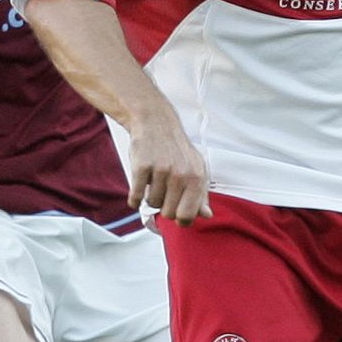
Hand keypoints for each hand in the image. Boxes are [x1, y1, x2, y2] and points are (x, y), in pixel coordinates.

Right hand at [126, 108, 210, 224]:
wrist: (155, 122)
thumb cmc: (176, 149)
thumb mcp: (196, 168)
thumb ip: (201, 194)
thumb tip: (206, 215)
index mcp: (197, 178)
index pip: (187, 216)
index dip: (180, 219)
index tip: (176, 212)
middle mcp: (180, 174)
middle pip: (168, 214)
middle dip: (164, 207)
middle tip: (164, 194)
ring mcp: (161, 170)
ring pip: (152, 204)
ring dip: (150, 197)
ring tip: (154, 182)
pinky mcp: (141, 166)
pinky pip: (136, 197)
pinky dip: (134, 199)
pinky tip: (138, 192)